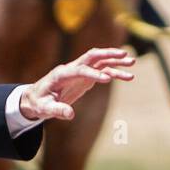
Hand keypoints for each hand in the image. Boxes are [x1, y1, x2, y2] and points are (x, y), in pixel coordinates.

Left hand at [18, 48, 134, 121]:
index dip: (93, 73)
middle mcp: (72, 68)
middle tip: (125, 54)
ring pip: (100, 62)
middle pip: (92, 56)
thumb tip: (70, 115)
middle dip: (109, 54)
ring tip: (133, 62)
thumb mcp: (44, 109)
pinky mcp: (85, 77)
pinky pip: (102, 72)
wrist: (36, 98)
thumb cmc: (39, 102)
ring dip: (116, 61)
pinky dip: (115, 73)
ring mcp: (80, 71)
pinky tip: (128, 76)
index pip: (80, 70)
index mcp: (62, 74)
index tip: (107, 79)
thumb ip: (57, 110)